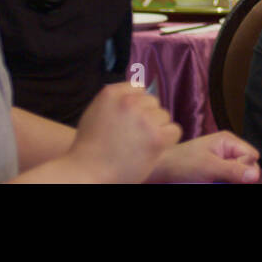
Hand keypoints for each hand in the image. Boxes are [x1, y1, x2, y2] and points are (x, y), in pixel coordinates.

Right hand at [67, 83, 181, 183]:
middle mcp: (128, 102)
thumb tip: (141, 90)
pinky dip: (167, 141)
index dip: (138, 105)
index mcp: (111, 93)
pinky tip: (151, 150)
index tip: (130, 120)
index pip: (139, 88)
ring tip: (139, 145)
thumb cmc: (90, 148)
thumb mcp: (96, 113)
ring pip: (164, 116)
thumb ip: (116, 101)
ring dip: (156, 129)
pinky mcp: (156, 136)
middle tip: (133, 136)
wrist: (87, 173)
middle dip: (147, 117)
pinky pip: (174, 131)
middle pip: (153, 102)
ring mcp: (143, 118)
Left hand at [147, 131, 260, 183]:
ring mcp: (220, 160)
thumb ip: (233, 170)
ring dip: (226, 182)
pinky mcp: (214, 171)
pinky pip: (226, 180)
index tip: (229, 173)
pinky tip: (210, 183)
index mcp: (228, 141)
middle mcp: (226, 149)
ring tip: (212, 181)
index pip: (252, 156)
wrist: (160, 169)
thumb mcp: (210, 168)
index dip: (245, 167)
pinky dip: (220, 184)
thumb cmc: (182, 164)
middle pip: (245, 166)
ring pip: (236, 176)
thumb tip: (256, 175)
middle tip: (218, 178)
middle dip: (236, 176)